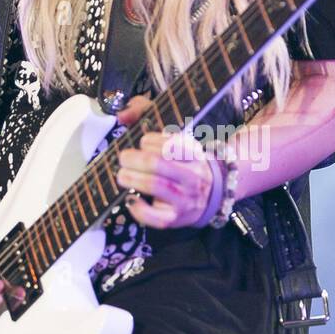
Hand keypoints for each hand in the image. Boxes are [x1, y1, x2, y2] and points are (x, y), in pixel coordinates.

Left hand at [114, 95, 218, 229]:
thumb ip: (150, 119)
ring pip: (156, 186)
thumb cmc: (186, 165)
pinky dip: (138, 208)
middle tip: (124, 158)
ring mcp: (185, 199)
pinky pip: (155, 217)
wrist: (212, 195)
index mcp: (194, 155)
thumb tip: (123, 115)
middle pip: (158, 164)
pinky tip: (131, 199)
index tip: (142, 143)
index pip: (171, 144)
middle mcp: (192, 176)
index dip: (149, 141)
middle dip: (133, 159)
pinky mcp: (175, 218)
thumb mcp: (178, 142)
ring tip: (122, 175)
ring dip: (131, 179)